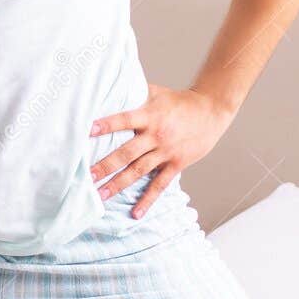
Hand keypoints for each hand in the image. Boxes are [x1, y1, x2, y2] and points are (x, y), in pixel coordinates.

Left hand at [89, 85, 234, 216]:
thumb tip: (111, 85)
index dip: (107, 125)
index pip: (124, 120)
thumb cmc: (181, 102)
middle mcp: (156, 135)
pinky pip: (159, 185)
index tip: (88, 131)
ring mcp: (166, 152)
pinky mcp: (176, 164)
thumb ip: (135, 93)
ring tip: (100, 196)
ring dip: (118, 184)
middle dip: (106, 165)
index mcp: (150, 115)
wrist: (211, 111)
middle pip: (127, 153)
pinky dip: (147, 200)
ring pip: (138, 171)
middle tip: (87, 177)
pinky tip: (135, 213)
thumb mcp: (157, 93)